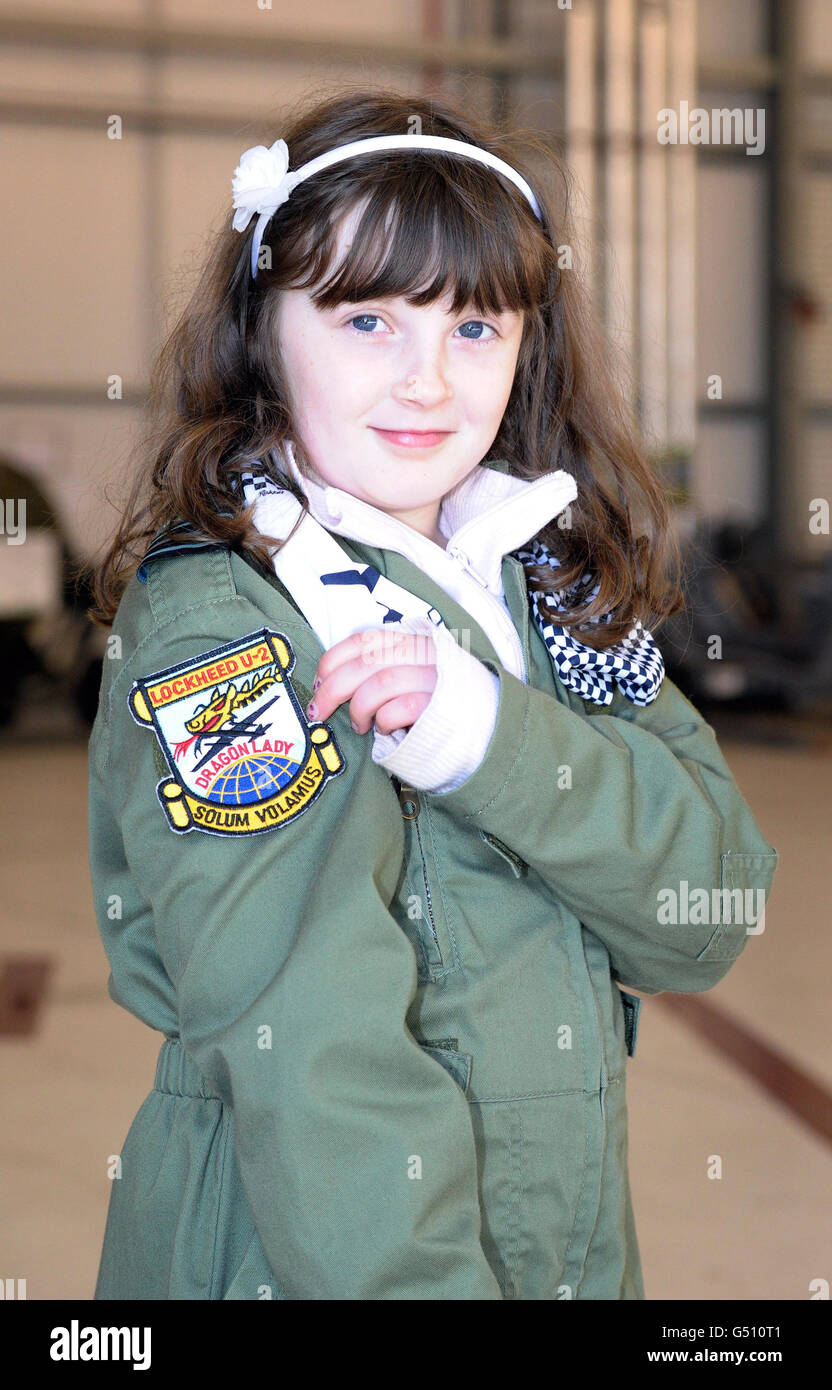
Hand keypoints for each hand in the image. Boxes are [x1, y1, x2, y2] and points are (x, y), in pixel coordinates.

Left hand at [307, 628, 437, 735]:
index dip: (333, 660)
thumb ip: (385, 665)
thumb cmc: (443, 702)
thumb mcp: (416, 671)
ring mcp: (434, 680)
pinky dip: (383, 721)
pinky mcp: (440, 707)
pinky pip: (399, 710)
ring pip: (379, 684)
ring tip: (360, 725)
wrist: (491, 725)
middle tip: (319, 710)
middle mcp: (424, 655)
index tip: (318, 681)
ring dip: (359, 708)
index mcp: (413, 641)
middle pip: (364, 663)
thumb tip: (332, 679)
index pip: (364, 639)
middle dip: (332, 688)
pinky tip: (384, 730)